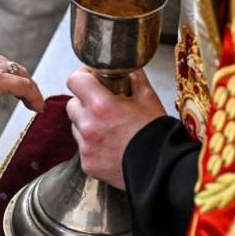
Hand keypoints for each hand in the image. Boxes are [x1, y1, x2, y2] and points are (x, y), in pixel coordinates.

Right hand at [0, 47, 44, 121]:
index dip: (7, 76)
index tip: (12, 89)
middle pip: (11, 66)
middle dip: (21, 81)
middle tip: (28, 97)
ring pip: (21, 74)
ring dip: (30, 90)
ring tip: (35, 104)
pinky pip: (24, 86)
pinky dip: (34, 96)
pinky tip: (36, 108)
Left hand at [66, 67, 165, 189]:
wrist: (162, 168)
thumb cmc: (156, 133)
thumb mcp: (148, 97)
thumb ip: (133, 77)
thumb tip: (126, 67)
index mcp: (101, 106)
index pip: (75, 80)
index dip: (83, 76)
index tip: (92, 79)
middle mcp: (88, 126)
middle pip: (72, 104)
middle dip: (85, 102)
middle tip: (102, 106)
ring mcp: (86, 147)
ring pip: (76, 126)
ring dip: (86, 124)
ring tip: (108, 128)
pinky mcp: (87, 164)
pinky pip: (83, 147)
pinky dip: (92, 145)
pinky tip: (110, 146)